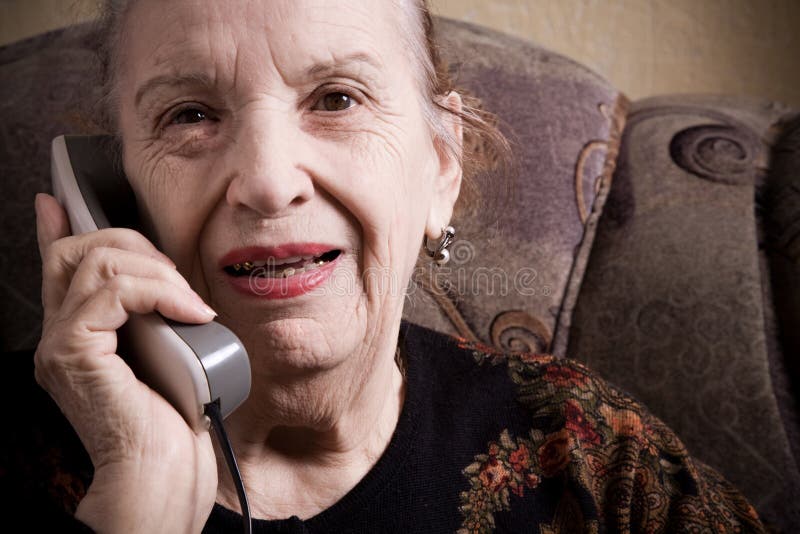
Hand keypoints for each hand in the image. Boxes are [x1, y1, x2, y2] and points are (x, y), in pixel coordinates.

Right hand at [34, 193, 217, 532]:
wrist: (163, 472)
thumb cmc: (174, 421)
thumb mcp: (170, 351)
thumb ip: (157, 317)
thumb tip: (169, 285)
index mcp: (77, 336)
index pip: (58, 267)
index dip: (57, 228)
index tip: (61, 201)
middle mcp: (58, 337)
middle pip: (78, 252)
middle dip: (135, 246)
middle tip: (176, 280)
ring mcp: (59, 344)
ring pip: (98, 263)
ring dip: (157, 272)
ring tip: (189, 305)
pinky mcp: (73, 352)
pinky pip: (113, 292)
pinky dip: (160, 292)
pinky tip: (189, 311)